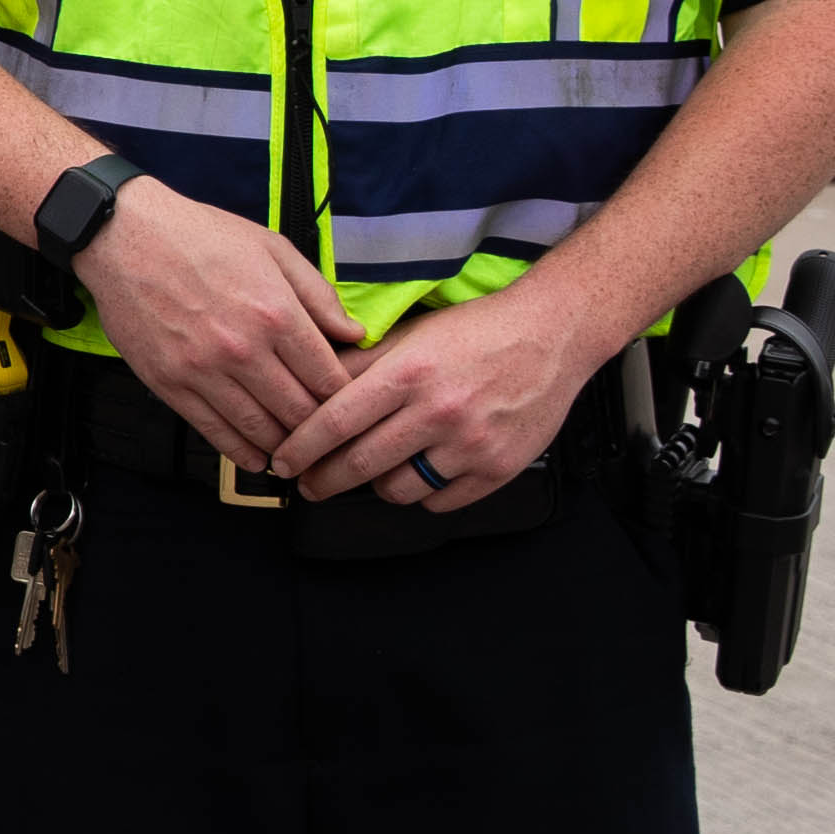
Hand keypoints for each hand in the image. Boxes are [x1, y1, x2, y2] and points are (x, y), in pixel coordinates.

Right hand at [63, 180, 360, 476]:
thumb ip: (319, 294)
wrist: (126, 237)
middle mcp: (244, 349)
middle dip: (320, 429)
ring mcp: (204, 370)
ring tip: (295, 449)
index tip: (349, 405)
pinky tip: (256, 458)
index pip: (329, 379)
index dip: (347, 399)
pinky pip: (214, 431)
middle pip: (299, 412)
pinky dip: (241, 452)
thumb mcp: (274, 250)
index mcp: (277, 313)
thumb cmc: (200, 237)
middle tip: (327, 435)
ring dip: (283, 445)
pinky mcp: (170, 384)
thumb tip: (355, 334)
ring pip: (260, 429)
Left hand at [270, 272, 611, 510]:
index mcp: (408, 373)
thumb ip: (359, 364)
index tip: (282, 464)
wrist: (552, 335)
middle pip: (359, 465)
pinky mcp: (497, 468)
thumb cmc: (475, 332)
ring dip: (376, 486)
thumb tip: (307, 388)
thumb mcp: (411, 335)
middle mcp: (438, 411)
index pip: (334, 423)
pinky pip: (439, 501)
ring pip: (397, 490)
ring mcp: (470, 444)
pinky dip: (423, 493)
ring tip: (375, 471)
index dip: (299, 450)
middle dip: (323, 481)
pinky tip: (421, 472)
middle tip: (310, 486)